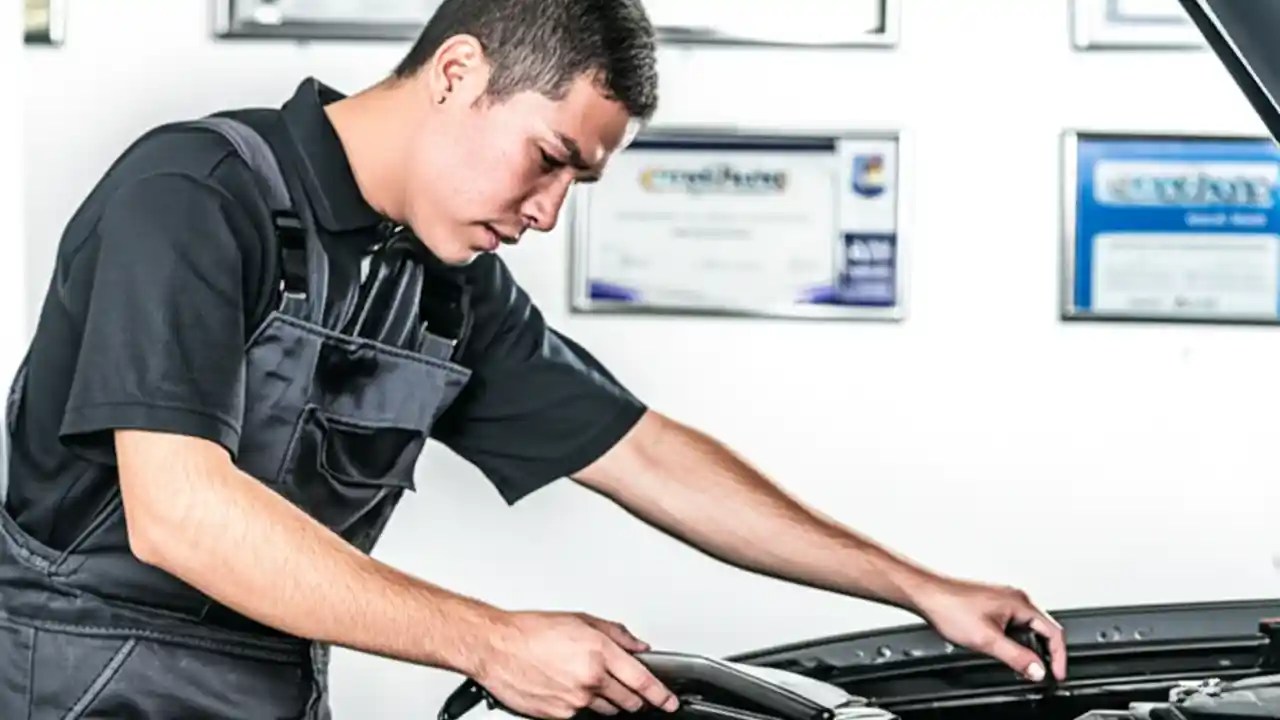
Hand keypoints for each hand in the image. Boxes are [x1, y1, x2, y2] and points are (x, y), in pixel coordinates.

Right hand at [475, 610, 679, 718]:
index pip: (642, 680)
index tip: (669, 702)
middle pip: (628, 700)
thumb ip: (616, 634)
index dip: (661, 694)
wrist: (497, 648)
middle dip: (633, 697)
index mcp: (599, 652)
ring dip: (605, 700)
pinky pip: (579, 714)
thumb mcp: (580, 620)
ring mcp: (575, 701)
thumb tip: (637, 646)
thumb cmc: (531, 630)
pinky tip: (566, 686)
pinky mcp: (559, 715)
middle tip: (626, 688)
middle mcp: (590, 679)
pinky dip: (580, 704)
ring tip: (586, 680)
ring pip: (605, 709)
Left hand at [912, 576, 1066, 682]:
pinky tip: (1003, 651)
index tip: (1057, 674)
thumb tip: (1038, 670)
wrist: (927, 595)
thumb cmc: (950, 608)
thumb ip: (1016, 657)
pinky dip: (1014, 641)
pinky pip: (1013, 625)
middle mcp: (1015, 599)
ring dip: (1027, 648)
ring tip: (1021, 665)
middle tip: (1039, 673)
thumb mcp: (988, 640)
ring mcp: (1003, 601)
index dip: (1059, 657)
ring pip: (1026, 628)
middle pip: (1042, 630)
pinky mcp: (992, 605)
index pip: (1054, 632)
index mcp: (1020, 603)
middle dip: (1043, 654)